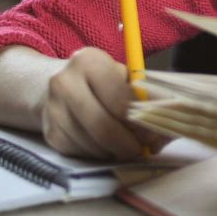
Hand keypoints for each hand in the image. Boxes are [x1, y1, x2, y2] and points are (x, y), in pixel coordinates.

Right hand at [41, 47, 167, 159]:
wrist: (59, 86)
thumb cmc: (103, 80)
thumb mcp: (124, 77)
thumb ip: (145, 98)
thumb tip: (166, 131)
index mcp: (89, 62)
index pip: (120, 99)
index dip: (140, 121)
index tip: (154, 133)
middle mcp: (64, 83)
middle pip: (103, 126)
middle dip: (128, 144)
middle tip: (143, 149)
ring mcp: (53, 109)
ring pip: (92, 144)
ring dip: (115, 151)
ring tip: (127, 147)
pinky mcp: (50, 133)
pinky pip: (81, 152)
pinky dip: (100, 153)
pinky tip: (107, 145)